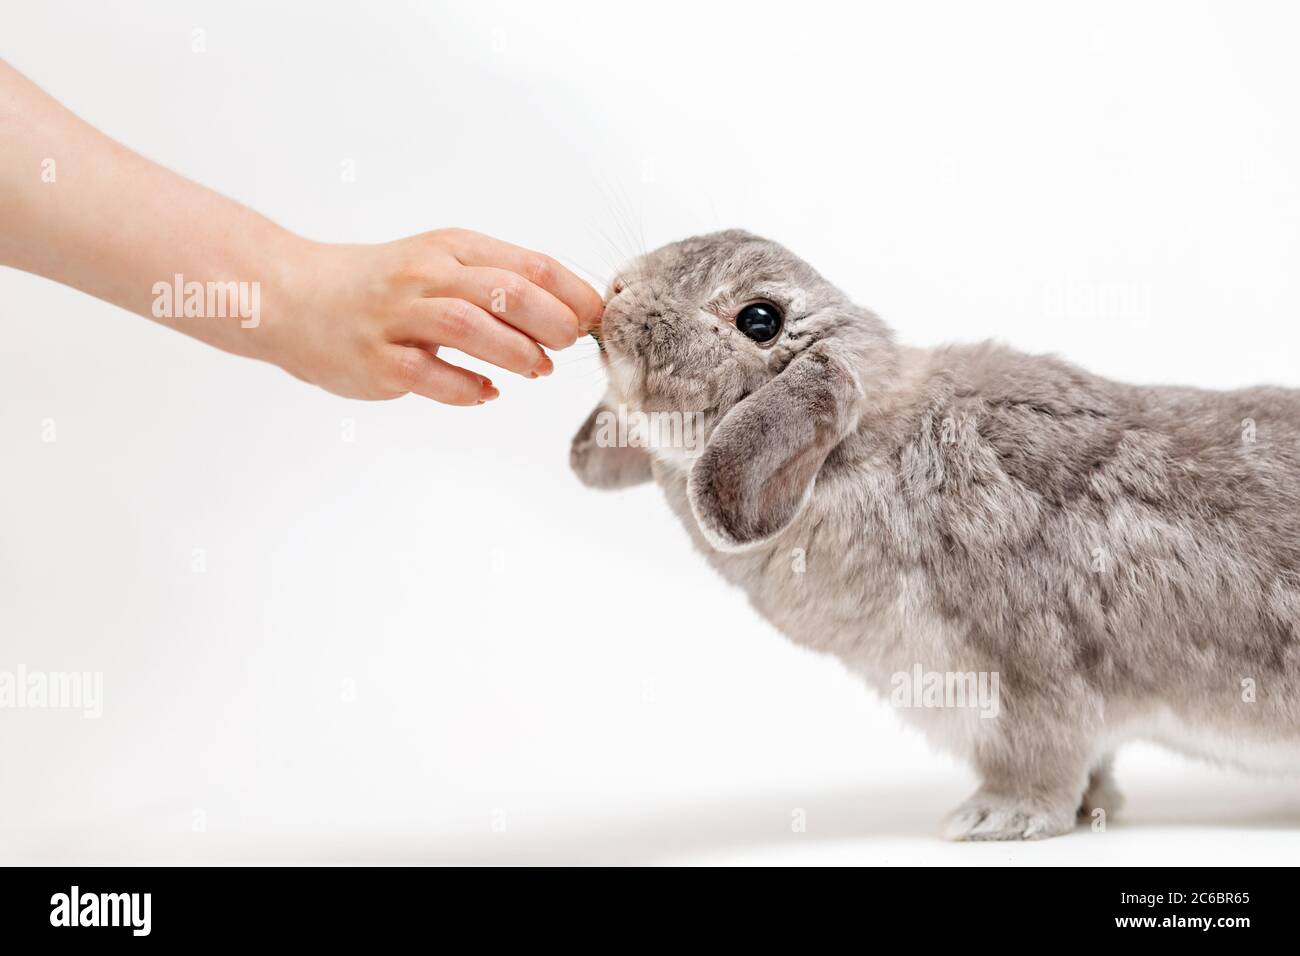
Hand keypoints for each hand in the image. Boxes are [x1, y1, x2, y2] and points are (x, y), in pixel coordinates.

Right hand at [266, 229, 603, 404]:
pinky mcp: (377, 361)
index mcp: (451, 248)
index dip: (572, 292)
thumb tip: (572, 317)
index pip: (527, 263)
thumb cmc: (384, 287)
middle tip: (571, 342)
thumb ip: (499, 284)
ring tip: (537, 369)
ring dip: (514, 351)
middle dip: (550, 318)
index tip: (596, 317)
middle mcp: (425, 276)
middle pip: (503, 290)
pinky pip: (429, 375)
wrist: (295, 297)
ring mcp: (397, 318)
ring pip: (467, 326)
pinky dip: (467, 387)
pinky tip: (487, 392)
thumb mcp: (442, 264)